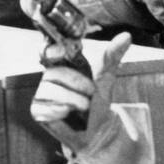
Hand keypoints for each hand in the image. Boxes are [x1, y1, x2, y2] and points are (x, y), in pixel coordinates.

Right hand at [31, 33, 130, 152]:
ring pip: (53, 91)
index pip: (50, 51)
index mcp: (62, 66)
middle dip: (80, 85)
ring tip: (82, 107)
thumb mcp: (107, 76)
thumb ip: (112, 55)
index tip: (62, 52)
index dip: (55, 51)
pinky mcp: (37, 110)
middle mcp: (48, 78)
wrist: (98, 128)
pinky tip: (70, 114)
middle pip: (56, 73)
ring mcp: (40, 94)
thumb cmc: (99, 101)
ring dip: (76, 100)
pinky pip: (48, 107)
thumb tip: (126, 35)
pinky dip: (64, 111)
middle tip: (89, 94)